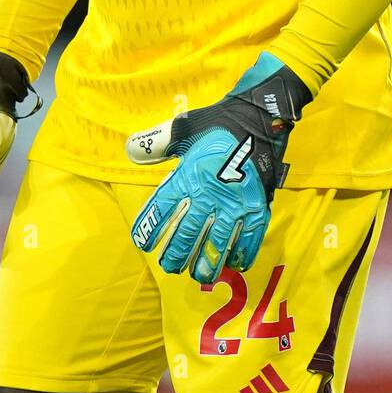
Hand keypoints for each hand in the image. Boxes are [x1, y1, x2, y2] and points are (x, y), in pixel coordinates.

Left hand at [125, 53, 310, 283]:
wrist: (261, 116)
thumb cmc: (219, 123)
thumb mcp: (185, 128)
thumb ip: (158, 142)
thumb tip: (130, 150)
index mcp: (189, 174)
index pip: (163, 208)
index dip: (150, 229)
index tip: (144, 244)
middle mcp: (210, 193)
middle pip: (188, 232)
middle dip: (177, 254)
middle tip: (169, 267)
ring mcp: (236, 203)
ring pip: (217, 242)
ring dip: (206, 261)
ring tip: (198, 275)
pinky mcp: (258, 206)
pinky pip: (249, 238)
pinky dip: (242, 253)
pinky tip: (235, 264)